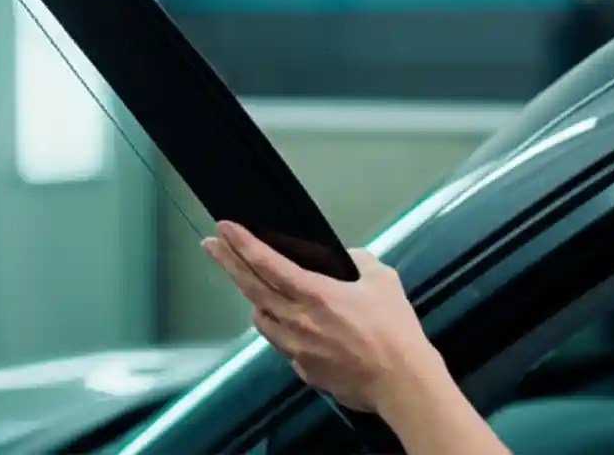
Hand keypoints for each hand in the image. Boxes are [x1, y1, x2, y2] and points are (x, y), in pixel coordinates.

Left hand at [202, 221, 446, 413]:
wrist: (403, 384)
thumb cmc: (395, 334)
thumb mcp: (383, 282)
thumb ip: (361, 263)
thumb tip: (348, 258)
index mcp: (315, 295)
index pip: (267, 263)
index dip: (243, 244)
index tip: (224, 228)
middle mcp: (297, 320)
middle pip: (251, 287)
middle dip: (227, 262)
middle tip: (210, 244)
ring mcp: (295, 348)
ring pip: (261, 318)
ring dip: (255, 300)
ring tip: (254, 287)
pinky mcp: (302, 369)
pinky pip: (282, 344)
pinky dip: (281, 330)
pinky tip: (291, 325)